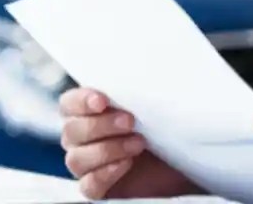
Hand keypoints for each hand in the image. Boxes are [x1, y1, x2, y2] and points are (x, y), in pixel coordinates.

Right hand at [59, 87, 202, 199]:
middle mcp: (81, 136)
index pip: (69, 103)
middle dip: (101, 125)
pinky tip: (126, 164)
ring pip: (77, 158)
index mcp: (87, 111)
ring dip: (108, 149)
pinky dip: (105, 174)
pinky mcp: (98, 186)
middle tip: (130, 121)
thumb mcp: (156, 101)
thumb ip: (140, 89)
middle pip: (72, 130)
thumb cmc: (165, 123)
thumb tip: (148, 66)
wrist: (184, 156)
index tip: (102, 100)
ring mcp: (87, 163)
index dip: (81, 101)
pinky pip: (88, 185)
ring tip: (138, 143)